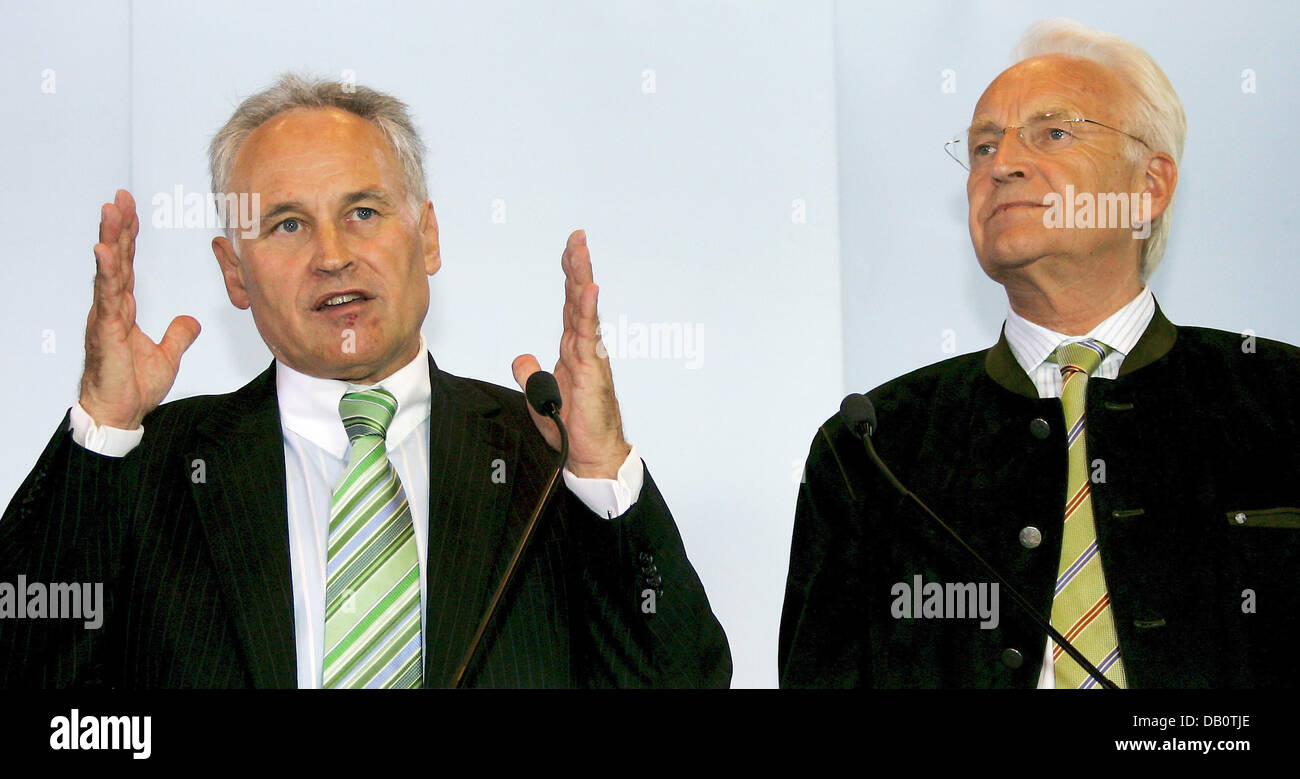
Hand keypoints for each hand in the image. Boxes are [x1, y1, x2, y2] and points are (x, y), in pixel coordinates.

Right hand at [79, 189, 200, 428]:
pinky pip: (107, 294)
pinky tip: (104, 249)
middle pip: (115, 259)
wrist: (119, 412)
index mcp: (123, 309)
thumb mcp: (166, 356)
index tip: (131, 212)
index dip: (130, 239)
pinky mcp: (106, 329)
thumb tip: (190, 321)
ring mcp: (106, 316)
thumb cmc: (132, 387)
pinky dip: (106, 271)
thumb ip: (178, 335)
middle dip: (118, 228)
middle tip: (120, 197)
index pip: (127, 266)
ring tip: (111, 211)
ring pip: (109, 270)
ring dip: (111, 239)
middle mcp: (111, 307)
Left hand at [513, 230, 630, 478]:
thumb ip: (530, 374)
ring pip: (584, 308)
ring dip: (582, 277)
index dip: (569, 276)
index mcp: (572, 350)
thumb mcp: (539, 395)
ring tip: (581, 249)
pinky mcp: (592, 369)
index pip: (570, 305)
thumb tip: (522, 358)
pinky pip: (588, 334)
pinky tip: (589, 288)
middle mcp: (584, 347)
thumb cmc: (573, 427)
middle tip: (577, 236)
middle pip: (578, 298)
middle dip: (577, 265)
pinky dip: (589, 309)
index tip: (569, 249)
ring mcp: (590, 355)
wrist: (591, 454)